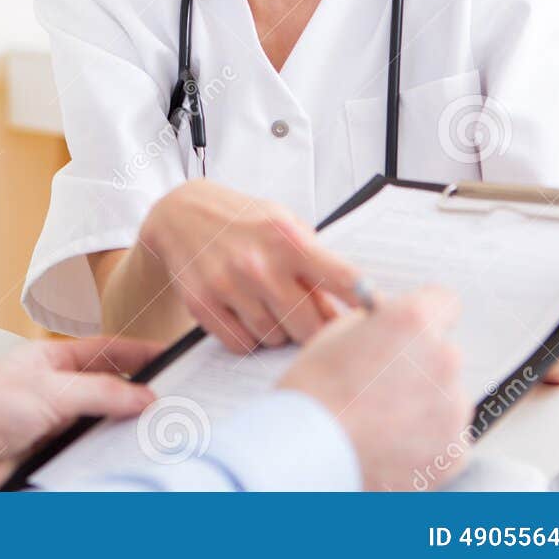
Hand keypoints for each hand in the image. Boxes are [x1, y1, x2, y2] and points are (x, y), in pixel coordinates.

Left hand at [0, 336, 161, 490]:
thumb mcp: (48, 390)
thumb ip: (99, 392)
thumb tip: (142, 396)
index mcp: (53, 360)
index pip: (106, 350)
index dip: (139, 352)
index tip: (171, 356)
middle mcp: (57, 390)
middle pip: (109, 389)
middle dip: (139, 395)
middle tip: (175, 403)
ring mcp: (56, 424)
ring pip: (103, 425)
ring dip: (125, 431)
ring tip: (157, 435)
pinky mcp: (53, 457)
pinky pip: (90, 455)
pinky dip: (109, 458)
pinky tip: (126, 461)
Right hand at [137, 179, 364, 352]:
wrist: (180, 214)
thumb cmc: (242, 220)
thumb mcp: (285, 225)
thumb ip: (315, 263)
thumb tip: (348, 309)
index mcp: (287, 239)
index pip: (344, 280)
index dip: (367, 305)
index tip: (378, 319)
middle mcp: (259, 263)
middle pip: (310, 325)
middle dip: (313, 327)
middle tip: (308, 318)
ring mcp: (228, 285)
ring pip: (275, 339)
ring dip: (279, 332)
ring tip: (269, 307)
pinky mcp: (202, 304)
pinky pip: (242, 344)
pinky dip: (249, 338)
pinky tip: (246, 315)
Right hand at [279, 287, 471, 490]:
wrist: (308, 452)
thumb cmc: (314, 393)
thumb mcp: (338, 333)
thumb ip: (379, 325)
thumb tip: (392, 330)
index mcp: (415, 322)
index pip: (444, 301)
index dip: (425, 315)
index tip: (412, 331)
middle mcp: (444, 360)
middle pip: (443, 354)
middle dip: (419, 365)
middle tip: (381, 384)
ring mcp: (453, 409)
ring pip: (445, 399)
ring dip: (422, 405)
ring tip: (379, 420)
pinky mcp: (454, 451)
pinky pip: (446, 439)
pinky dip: (424, 443)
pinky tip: (389, 443)